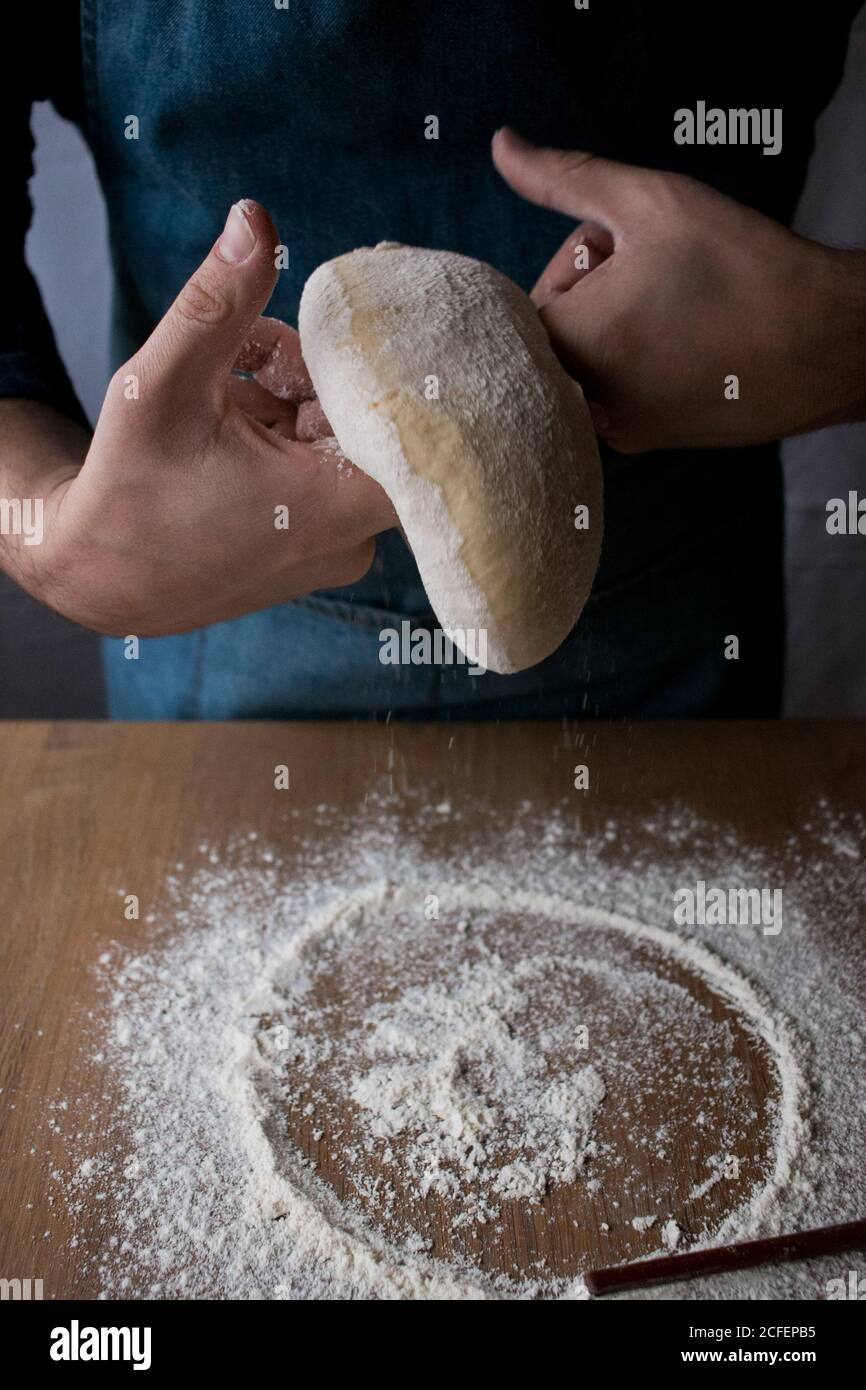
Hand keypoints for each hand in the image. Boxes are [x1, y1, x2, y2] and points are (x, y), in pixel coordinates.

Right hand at [35, 200, 394, 634]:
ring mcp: (339, 544)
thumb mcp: (163, 385)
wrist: (102, 581)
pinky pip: (327, 466)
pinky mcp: (322, 544)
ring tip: (230, 391)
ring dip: (294, 396)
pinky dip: (289, 431)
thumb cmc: (128, 493)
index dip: (398, 353)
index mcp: (332, 505)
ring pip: (344, 436)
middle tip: (252, 350)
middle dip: (314, 369)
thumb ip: (219, 304)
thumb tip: (255, 219)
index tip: (378, 295)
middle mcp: (352, 536)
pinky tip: (238, 419)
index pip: (413, 418)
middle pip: (370, 418)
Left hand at [492, 128, 865, 453]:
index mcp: (571, 343)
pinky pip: (617, 393)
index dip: (578, 265)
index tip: (627, 254)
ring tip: (679, 311)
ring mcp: (616, 431)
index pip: (530, 297)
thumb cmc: (741, 269)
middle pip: (556, 333)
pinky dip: (641, 363)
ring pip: (588, 361)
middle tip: (662, 277)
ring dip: (618, 328)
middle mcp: (584, 400)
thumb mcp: (650, 202)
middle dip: (595, 295)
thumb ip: (565, 179)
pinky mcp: (649, 444)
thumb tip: (502, 148)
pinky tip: (689, 343)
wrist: (824, 344)